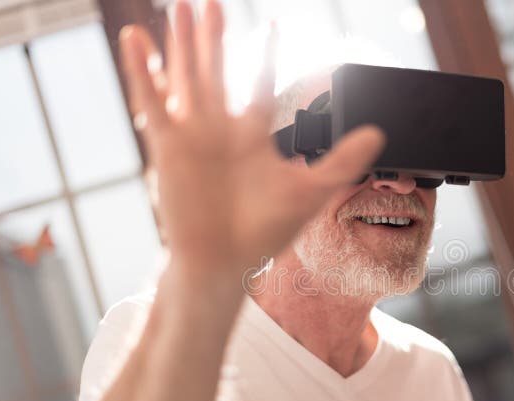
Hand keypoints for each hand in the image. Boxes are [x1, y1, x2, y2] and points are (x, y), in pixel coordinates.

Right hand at [119, 0, 384, 279]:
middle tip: (211, 0)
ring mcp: (193, 134)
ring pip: (187, 77)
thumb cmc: (263, 231)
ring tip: (181, 6)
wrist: (225, 261)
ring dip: (183, 42)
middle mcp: (221, 129)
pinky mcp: (168, 146)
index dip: (266, 55)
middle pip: (217, 71)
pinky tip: (135, 38)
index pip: (260, 84)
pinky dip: (143, 70)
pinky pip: (151, 101)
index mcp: (253, 136)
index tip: (274, 24)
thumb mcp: (311, 190)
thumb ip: (342, 161)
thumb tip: (379, 133)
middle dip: (214, 37)